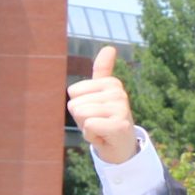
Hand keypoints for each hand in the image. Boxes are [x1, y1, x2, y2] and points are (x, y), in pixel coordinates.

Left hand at [68, 44, 138, 166]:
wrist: (120, 147)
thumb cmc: (105, 119)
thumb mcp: (100, 94)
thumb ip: (102, 71)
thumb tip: (109, 47)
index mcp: (111, 83)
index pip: (73, 92)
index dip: (78, 106)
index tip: (94, 112)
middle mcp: (118, 92)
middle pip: (75, 104)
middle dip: (82, 119)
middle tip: (98, 123)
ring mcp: (121, 108)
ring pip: (82, 115)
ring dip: (87, 128)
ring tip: (101, 129)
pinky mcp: (120, 125)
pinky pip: (89, 126)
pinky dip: (91, 136)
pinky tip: (103, 137)